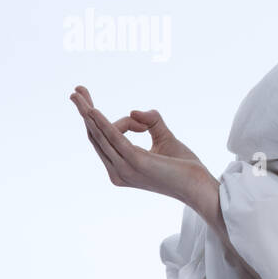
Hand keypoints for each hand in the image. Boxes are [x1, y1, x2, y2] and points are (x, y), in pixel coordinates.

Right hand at [69, 85, 212, 203]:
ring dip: (88, 113)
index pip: (104, 140)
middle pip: (95, 136)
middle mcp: (118, 171)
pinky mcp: (135, 162)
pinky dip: (102, 123)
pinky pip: (114, 138)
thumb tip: (134, 111)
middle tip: (76, 90)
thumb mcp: (165, 138)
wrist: (200, 188)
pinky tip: (93, 111)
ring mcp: (124, 168)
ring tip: (77, 93)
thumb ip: (151, 122)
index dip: (108, 120)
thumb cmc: (185, 168)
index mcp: (121, 168)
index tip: (138, 121)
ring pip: (100, 135)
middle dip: (85, 112)